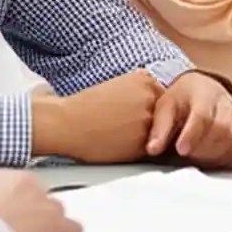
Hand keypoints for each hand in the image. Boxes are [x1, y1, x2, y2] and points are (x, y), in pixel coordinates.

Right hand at [32, 69, 163, 162]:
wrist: (66, 123)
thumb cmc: (86, 108)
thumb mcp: (116, 86)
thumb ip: (138, 92)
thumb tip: (157, 105)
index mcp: (144, 80)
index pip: (162, 98)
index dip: (151, 111)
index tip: (136, 118)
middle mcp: (150, 96)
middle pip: (164, 115)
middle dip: (153, 124)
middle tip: (129, 130)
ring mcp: (148, 118)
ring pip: (160, 133)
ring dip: (149, 138)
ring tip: (123, 138)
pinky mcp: (143, 141)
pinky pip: (151, 148)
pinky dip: (140, 150)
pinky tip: (121, 146)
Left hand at [146, 71, 231, 167]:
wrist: (204, 90)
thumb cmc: (183, 100)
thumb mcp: (166, 106)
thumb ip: (160, 128)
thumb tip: (152, 149)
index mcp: (205, 92)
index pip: (203, 114)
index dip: (192, 134)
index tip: (180, 150)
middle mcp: (226, 103)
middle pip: (222, 128)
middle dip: (203, 147)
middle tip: (186, 155)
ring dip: (215, 154)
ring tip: (198, 158)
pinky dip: (229, 158)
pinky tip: (214, 159)